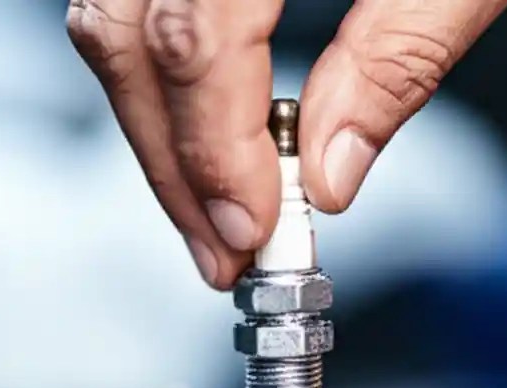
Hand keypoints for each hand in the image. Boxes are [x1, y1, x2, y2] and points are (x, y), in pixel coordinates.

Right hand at [67, 0, 506, 288]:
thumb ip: (398, 60)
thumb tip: (330, 174)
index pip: (199, 33)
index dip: (212, 149)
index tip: (251, 231)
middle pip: (124, 27)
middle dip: (166, 155)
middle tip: (219, 246)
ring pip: (108, 9)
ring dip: (152, 119)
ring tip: (210, 204)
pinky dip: (159, 64)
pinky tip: (200, 121)